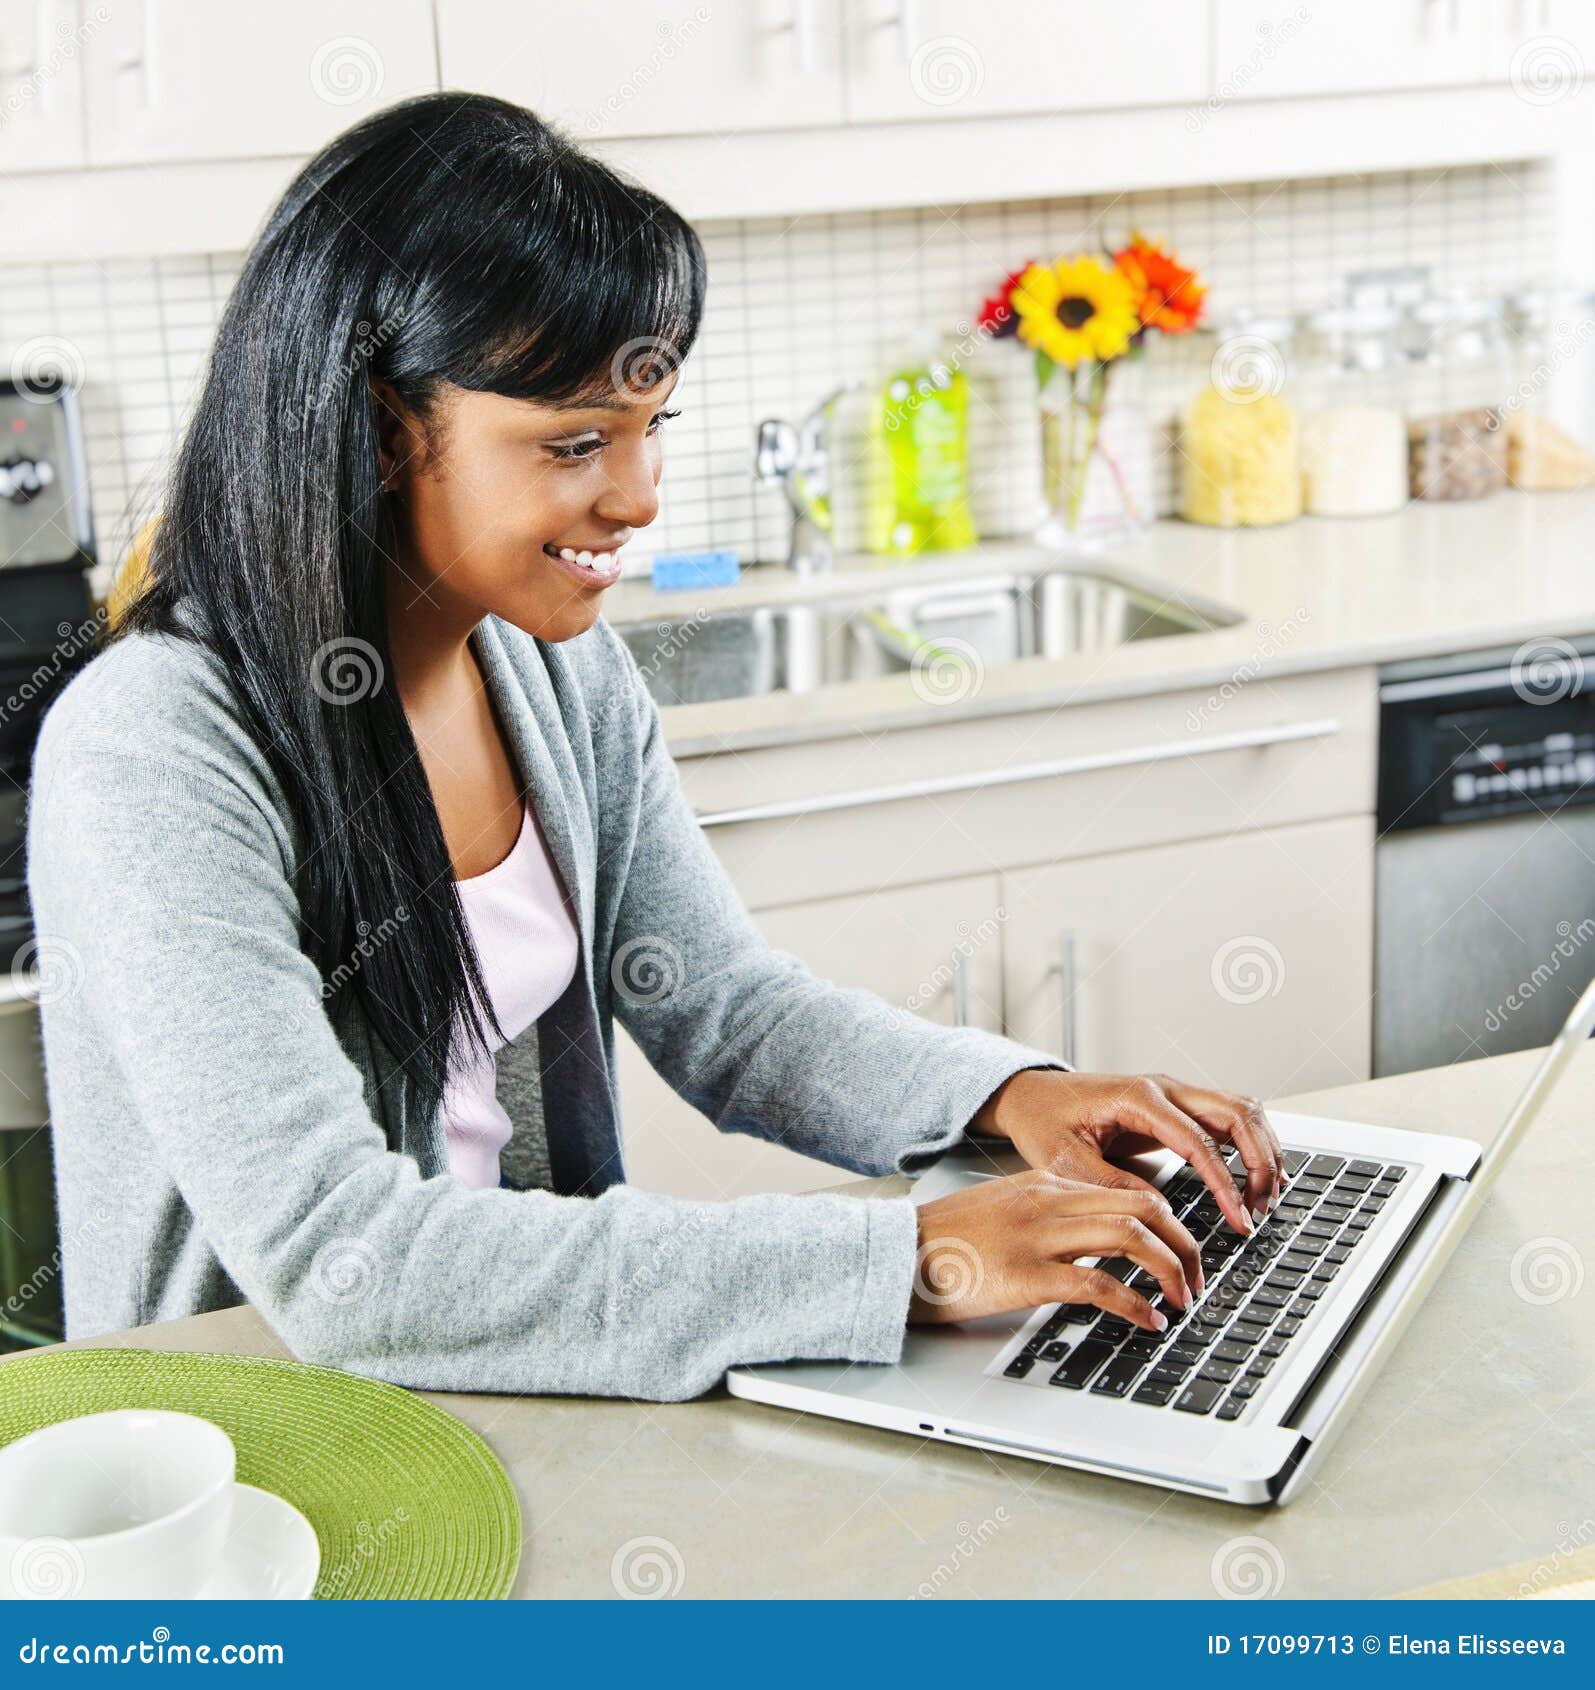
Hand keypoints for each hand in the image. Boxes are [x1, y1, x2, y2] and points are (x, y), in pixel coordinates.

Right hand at [909, 1169, 1199, 1327]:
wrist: (897, 1253)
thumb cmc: (944, 1242)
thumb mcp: (1003, 1212)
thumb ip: (1048, 1216)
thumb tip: (1095, 1248)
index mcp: (1044, 1183)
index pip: (1129, 1189)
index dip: (1171, 1221)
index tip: (1185, 1250)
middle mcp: (1048, 1201)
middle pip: (1144, 1207)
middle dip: (1185, 1244)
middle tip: (1198, 1277)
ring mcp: (1038, 1235)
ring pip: (1132, 1237)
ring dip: (1171, 1271)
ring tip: (1183, 1300)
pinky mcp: (1026, 1274)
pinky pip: (1100, 1285)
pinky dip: (1135, 1305)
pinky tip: (1148, 1320)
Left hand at [972, 1069, 1283, 1236]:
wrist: (1030, 1096)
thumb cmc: (1043, 1120)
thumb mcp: (1065, 1162)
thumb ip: (1111, 1184)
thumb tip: (1158, 1214)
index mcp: (1137, 1098)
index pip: (1199, 1140)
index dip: (1225, 1182)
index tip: (1239, 1216)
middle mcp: (1163, 1088)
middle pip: (1237, 1112)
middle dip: (1259, 1160)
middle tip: (1262, 1207)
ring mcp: (1172, 1093)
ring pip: (1240, 1110)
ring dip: (1261, 1149)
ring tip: (1265, 1196)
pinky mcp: (1174, 1106)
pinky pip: (1226, 1117)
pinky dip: (1247, 1144)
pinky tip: (1251, 1177)